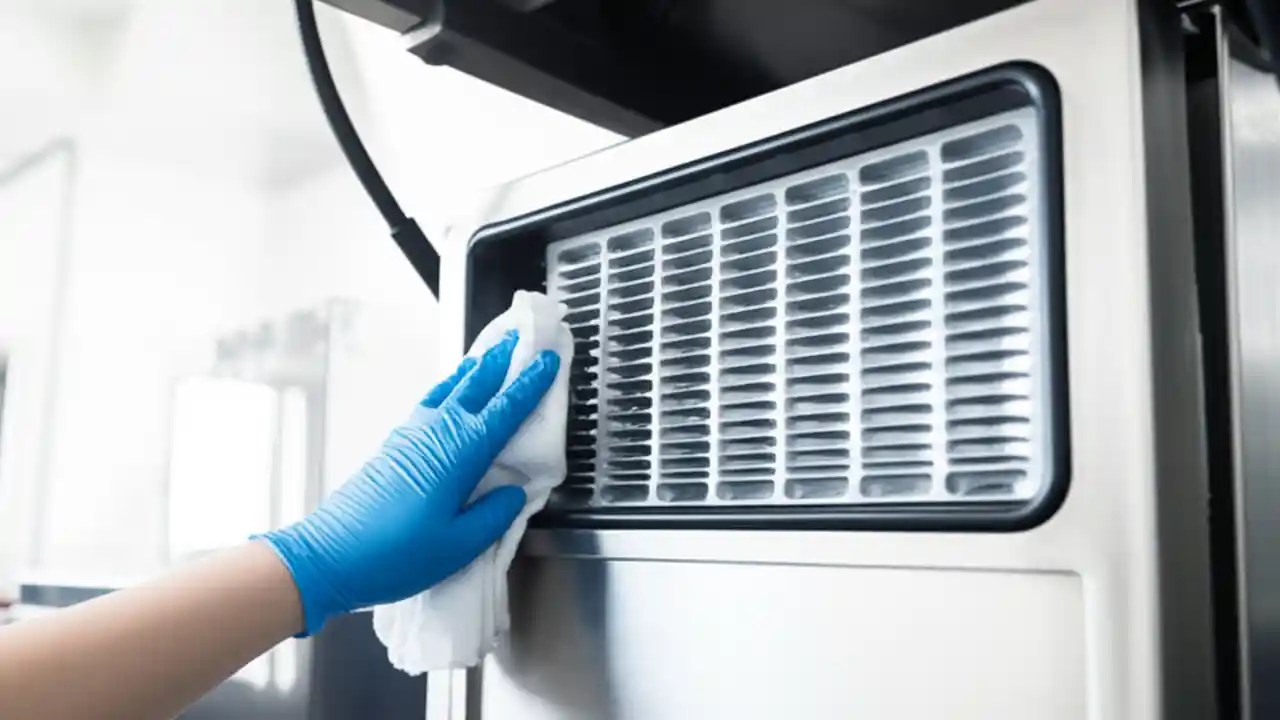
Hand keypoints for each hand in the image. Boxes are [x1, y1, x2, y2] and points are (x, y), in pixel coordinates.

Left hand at [258, 331, 559, 635]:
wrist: (330, 556)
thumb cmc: (396, 554)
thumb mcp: (459, 545)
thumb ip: (494, 516)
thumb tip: (514, 492)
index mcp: (460, 452)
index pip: (505, 408)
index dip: (531, 382)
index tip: (549, 358)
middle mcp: (437, 432)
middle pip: (476, 383)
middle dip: (502, 357)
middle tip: (522, 333)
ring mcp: (413, 434)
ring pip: (452, 388)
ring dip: (476, 368)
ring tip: (492, 351)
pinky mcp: (397, 444)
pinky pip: (434, 401)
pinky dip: (452, 386)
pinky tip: (454, 390)